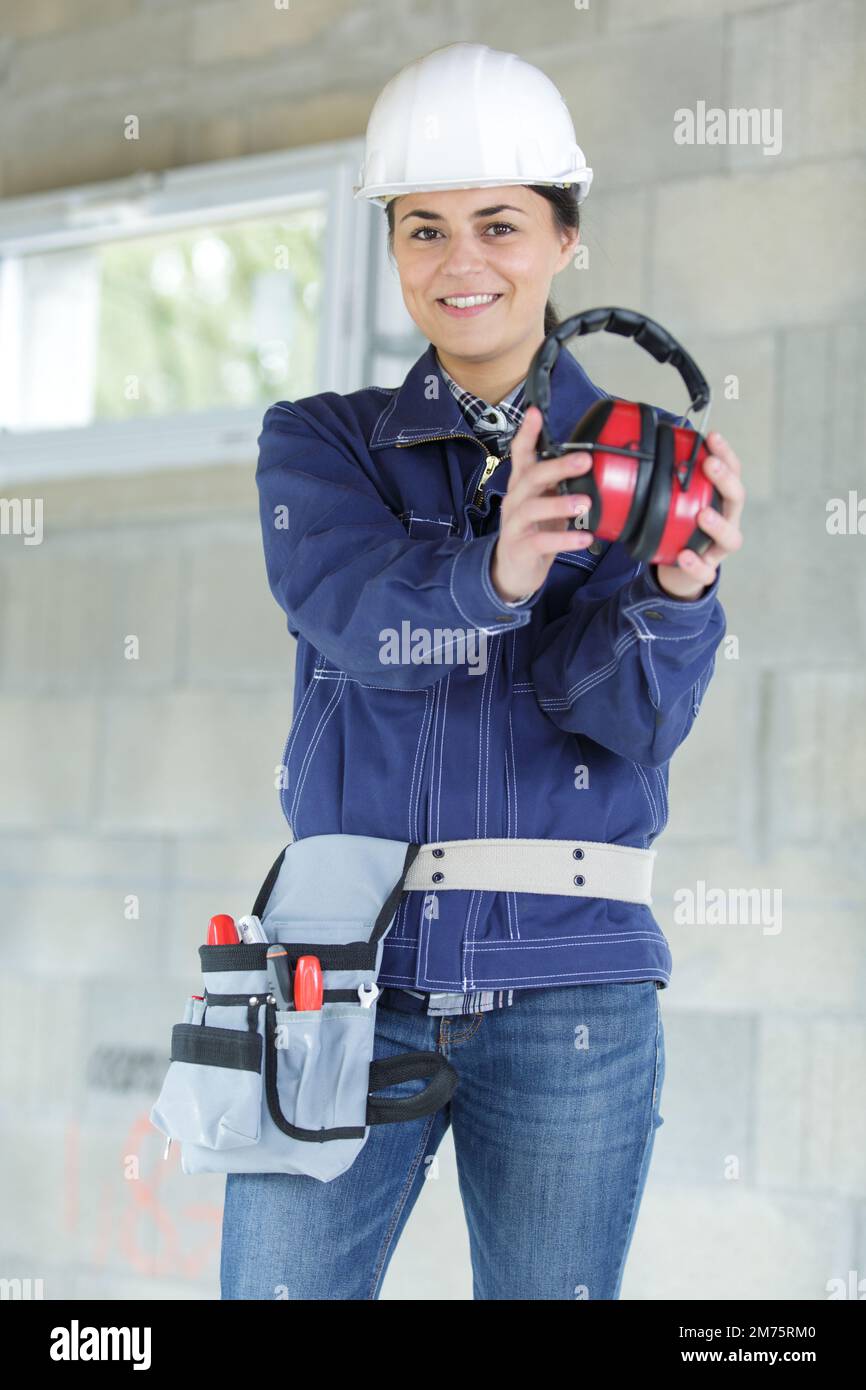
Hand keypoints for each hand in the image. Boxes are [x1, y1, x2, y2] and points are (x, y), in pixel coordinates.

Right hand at [491, 405, 595, 602]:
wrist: (513, 572)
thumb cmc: (535, 532)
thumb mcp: (545, 502)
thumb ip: (558, 482)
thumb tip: (586, 458)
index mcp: (523, 486)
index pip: (521, 454)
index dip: (527, 434)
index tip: (535, 412)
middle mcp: (515, 501)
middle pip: (530, 477)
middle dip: (556, 467)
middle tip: (584, 460)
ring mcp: (514, 525)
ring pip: (532, 508)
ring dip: (560, 504)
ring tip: (585, 503)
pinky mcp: (520, 548)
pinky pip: (541, 542)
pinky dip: (564, 539)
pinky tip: (584, 538)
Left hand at [654, 431, 745, 598]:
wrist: (680, 568)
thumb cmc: (681, 528)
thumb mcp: (676, 501)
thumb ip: (666, 481)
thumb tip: (639, 449)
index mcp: (721, 500)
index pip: (731, 472)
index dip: (725, 454)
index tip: (712, 436)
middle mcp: (727, 521)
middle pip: (736, 499)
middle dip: (725, 480)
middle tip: (710, 465)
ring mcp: (718, 548)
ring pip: (731, 537)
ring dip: (718, 525)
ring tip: (703, 515)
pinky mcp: (705, 571)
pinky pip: (705, 571)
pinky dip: (697, 564)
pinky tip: (685, 555)